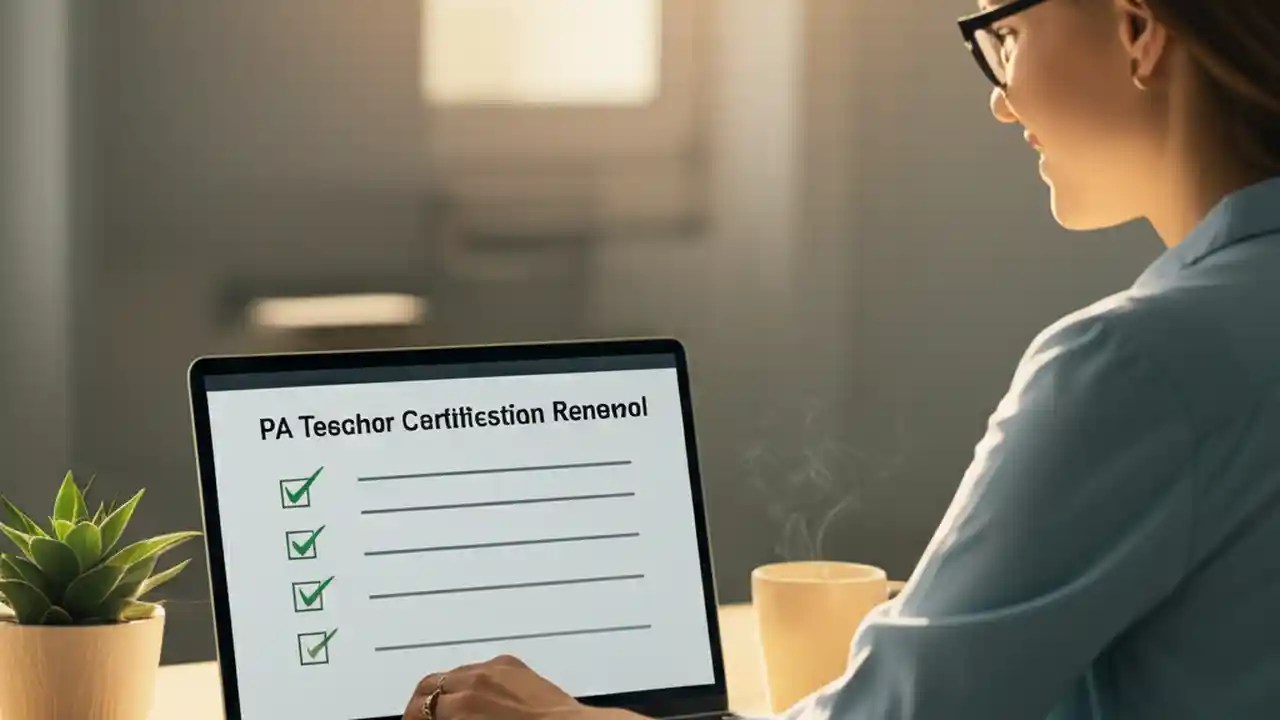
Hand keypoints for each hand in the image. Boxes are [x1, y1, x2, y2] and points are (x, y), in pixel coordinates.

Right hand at [403, 654, 643, 719]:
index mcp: (460, 708)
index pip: (415, 710)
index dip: (410, 719)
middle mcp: (472, 682)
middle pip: (428, 686)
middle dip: (419, 704)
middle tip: (420, 719)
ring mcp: (493, 669)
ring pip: (453, 673)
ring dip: (444, 690)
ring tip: (446, 708)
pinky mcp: (512, 664)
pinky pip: (479, 667)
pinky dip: (470, 680)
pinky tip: (477, 695)